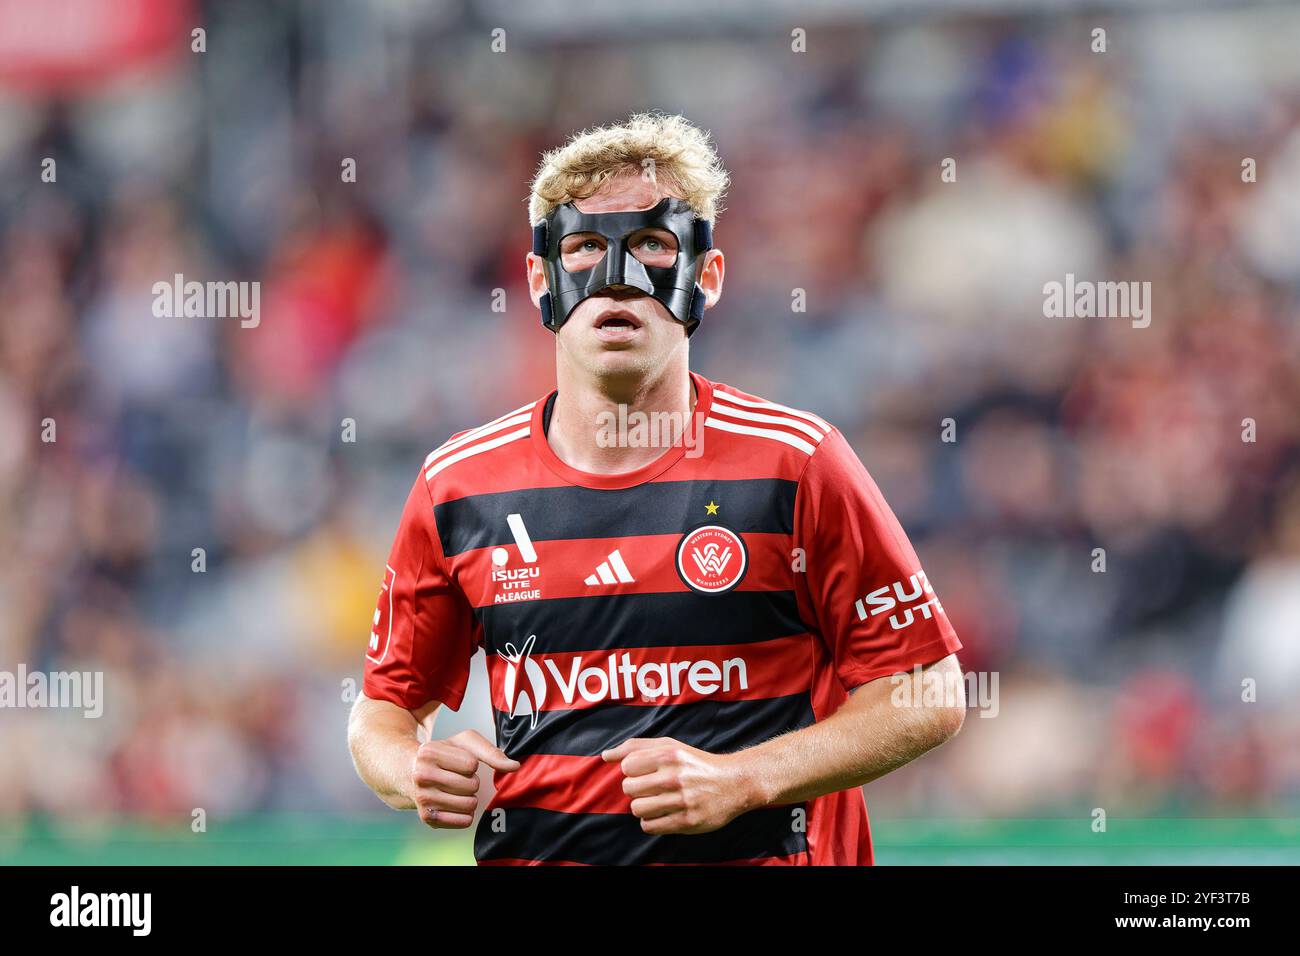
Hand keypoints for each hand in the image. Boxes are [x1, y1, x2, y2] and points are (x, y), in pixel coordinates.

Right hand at [409, 729, 518, 828]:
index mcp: (429, 753)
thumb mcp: (464, 743)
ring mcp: (423, 799)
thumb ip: (491, 752)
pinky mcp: (427, 818)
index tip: (457, 762)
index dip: (471, 764)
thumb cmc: (443, 755)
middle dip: (471, 781)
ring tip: (455, 789)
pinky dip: (466, 813)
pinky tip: (454, 803)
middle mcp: (421, 776)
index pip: (472, 764)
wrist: (410, 772)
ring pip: (469, 804)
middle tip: (456, 777)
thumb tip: (515, 766)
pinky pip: (464, 821)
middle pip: (471, 785)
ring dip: (469, 797)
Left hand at [602, 737, 758, 834]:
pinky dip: (652, 822)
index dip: (632, 770)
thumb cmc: (696, 763)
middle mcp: (673, 777)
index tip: (645, 772)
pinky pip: (649, 827)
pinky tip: (663, 814)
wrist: (734, 783)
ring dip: (644, 807)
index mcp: (668, 755)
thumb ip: (636, 746)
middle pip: (629, 788)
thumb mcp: (670, 746)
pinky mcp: (686, 821)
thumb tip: (605, 755)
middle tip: (653, 788)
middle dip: (637, 789)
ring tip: (657, 801)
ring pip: (637, 809)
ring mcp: (680, 801)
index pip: (627, 766)